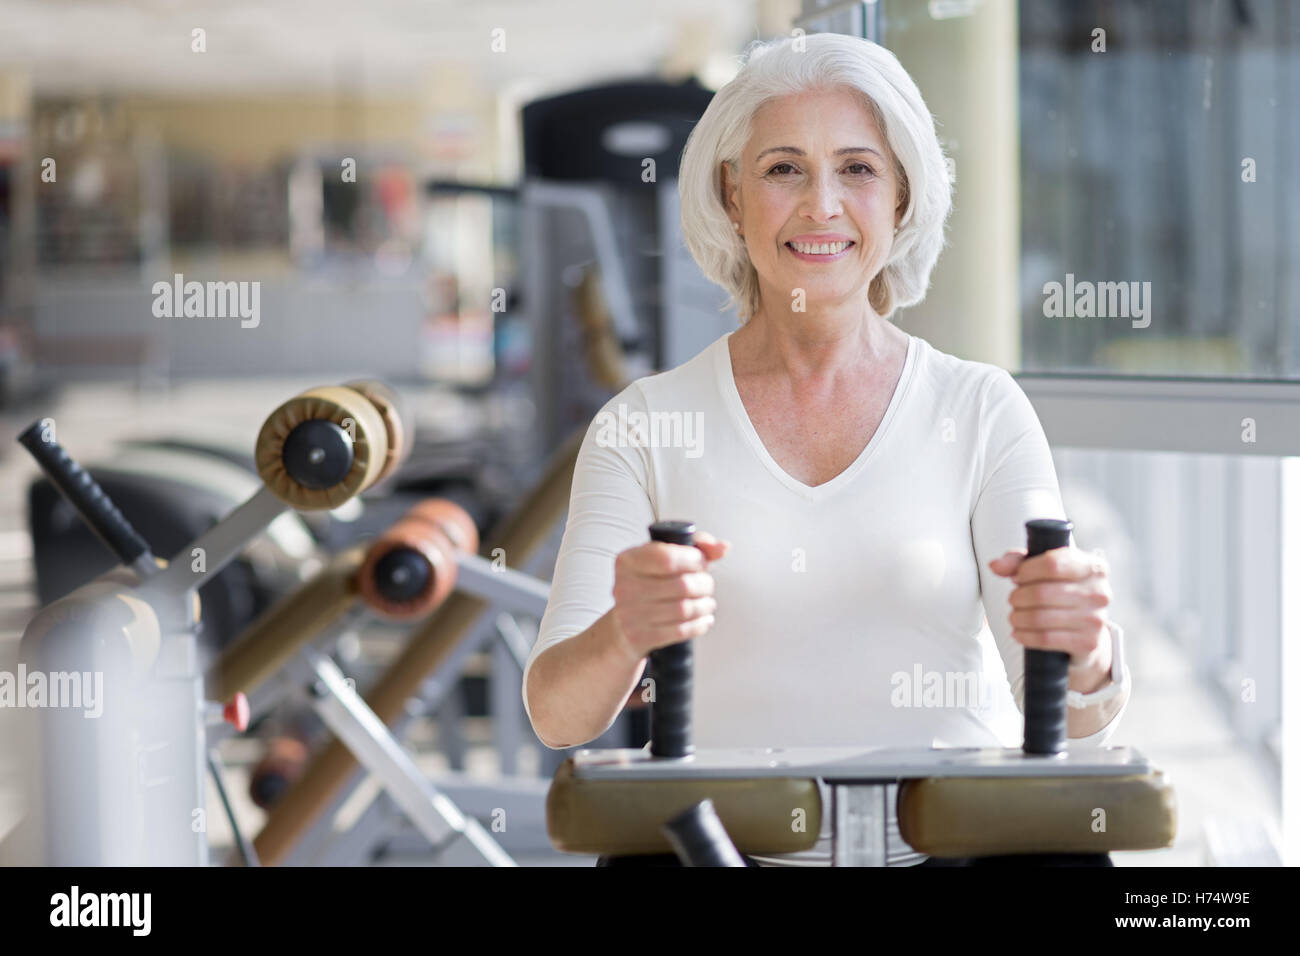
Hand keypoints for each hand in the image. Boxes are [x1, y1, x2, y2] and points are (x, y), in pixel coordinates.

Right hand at [610, 531, 728, 661]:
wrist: (623, 627)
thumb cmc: (648, 586)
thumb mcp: (664, 558)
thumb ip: (695, 546)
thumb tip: (722, 547)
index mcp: (629, 560)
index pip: (668, 557)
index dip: (693, 559)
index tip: (701, 562)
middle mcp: (626, 586)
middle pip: (682, 584)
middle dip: (704, 584)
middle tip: (706, 585)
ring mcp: (632, 614)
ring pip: (684, 609)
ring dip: (705, 605)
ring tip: (707, 602)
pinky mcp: (641, 636)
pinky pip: (681, 631)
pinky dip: (699, 624)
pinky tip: (703, 618)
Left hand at [988, 545, 1112, 691]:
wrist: (1085, 632)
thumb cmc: (1061, 592)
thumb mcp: (1044, 570)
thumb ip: (1018, 562)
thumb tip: (995, 566)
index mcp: (1092, 566)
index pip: (1052, 564)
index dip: (1026, 571)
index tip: (1018, 577)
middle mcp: (1099, 592)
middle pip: (1041, 593)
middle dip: (1018, 597)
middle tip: (1013, 600)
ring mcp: (1096, 619)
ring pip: (1039, 617)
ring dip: (1017, 617)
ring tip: (1014, 616)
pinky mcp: (1087, 643)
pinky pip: (1045, 639)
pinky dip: (1024, 636)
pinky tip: (1019, 632)